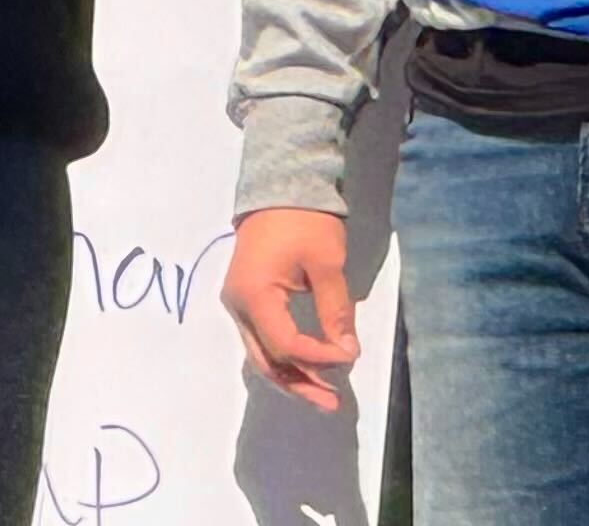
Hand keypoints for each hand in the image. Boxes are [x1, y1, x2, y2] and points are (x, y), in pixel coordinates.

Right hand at [223, 205, 356, 409]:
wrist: (281, 184)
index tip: (350, 355)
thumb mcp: (327, 262)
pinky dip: (285, 356)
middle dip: (301, 383)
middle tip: (333, 404)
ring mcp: (238, 304)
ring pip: (262, 354)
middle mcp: (238, 307)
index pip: (286, 345)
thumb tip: (347, 352)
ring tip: (323, 395)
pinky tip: (307, 368)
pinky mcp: (247, 298)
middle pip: (267, 360)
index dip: (318, 358)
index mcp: (254, 296)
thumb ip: (334, 310)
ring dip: (292, 375)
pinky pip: (262, 338)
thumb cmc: (305, 220)